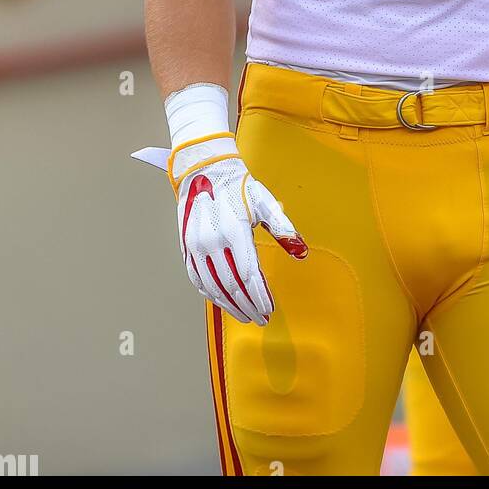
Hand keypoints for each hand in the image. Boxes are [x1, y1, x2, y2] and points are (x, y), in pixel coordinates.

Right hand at [134, 132, 307, 324]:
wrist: (204, 170)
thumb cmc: (239, 186)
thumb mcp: (265, 202)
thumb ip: (283, 228)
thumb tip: (302, 252)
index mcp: (234, 230)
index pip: (249, 273)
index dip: (260, 295)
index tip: (270, 309)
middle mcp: (212, 241)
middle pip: (232, 285)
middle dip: (248, 306)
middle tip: (261, 318)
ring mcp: (196, 246)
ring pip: (213, 287)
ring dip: (230, 306)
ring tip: (246, 316)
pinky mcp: (186, 248)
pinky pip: (198, 279)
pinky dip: (211, 295)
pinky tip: (223, 302)